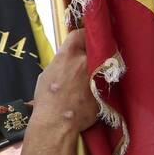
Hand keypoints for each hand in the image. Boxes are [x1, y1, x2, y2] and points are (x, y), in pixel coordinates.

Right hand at [22, 29, 98, 154]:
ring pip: (103, 62)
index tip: (84, 39)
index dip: (82, 36)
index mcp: (68, 55)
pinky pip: (106, 79)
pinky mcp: (106, 87)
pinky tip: (91, 90)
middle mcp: (86, 60)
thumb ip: (62, 62)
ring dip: (99, 65)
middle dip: (92, 50)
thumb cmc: (47, 99)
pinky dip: (101, 82)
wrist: (57, 121)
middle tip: (88, 57)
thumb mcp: (47, 74)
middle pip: (95, 46)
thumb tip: (70, 61)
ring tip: (90, 75)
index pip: (80, 33)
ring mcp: (98, 74)